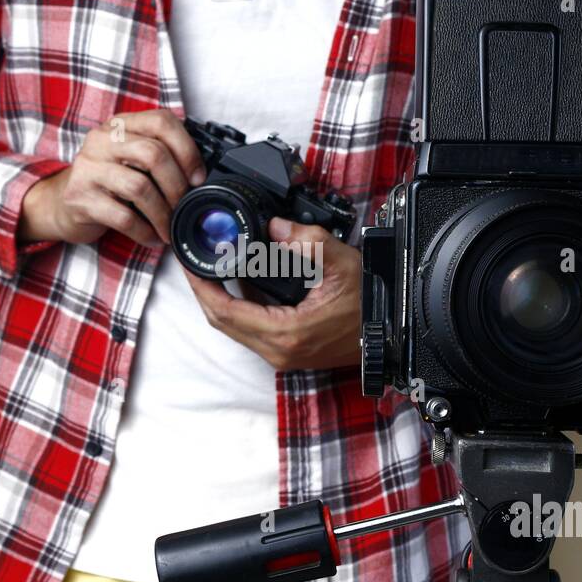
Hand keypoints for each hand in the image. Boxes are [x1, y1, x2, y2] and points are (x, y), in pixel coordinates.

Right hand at [19, 109, 203, 246]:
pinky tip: (152, 238)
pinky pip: (124, 217)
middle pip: (153, 154)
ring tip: (168, 227)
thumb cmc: (104, 182)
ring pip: (140, 187)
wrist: (58, 204)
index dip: (187, 150)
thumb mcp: (128, 159)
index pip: (162, 122)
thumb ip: (157, 156)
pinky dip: (145, 232)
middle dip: (177, 186)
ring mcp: (88, 169)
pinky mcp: (80, 199)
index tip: (198, 177)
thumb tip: (200, 177)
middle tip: (183, 205)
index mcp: (119, 125)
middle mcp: (101, 141)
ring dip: (163, 214)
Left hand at [184, 217, 361, 370]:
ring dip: (219, 300)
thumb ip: (306, 240)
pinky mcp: (288, 352)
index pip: (225, 310)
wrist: (391, 333)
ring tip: (211, 270)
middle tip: (194, 262)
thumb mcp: (341, 263)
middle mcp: (279, 351)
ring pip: (233, 328)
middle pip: (222, 322)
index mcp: (286, 332)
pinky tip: (238, 285)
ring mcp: (282, 355)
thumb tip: (275, 226)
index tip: (189, 263)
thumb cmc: (372, 303)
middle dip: (203, 291)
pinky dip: (237, 308)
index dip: (201, 286)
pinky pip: (249, 331)